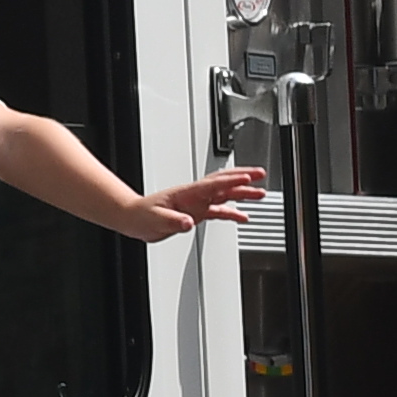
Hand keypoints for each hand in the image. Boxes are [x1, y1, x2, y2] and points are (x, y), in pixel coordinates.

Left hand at [131, 164, 272, 237]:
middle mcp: (194, 196)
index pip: (213, 184)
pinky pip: (219, 210)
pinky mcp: (196, 213)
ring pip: (224, 194)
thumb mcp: (156, 219)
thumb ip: (172, 221)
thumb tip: (188, 222)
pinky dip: (232, 212)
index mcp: (186, 193)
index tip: (248, 178)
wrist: (135, 219)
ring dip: (242, 193)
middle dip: (243, 177)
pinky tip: (243, 217)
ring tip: (260, 193)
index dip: (231, 181)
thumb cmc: (142, 215)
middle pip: (223, 183)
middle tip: (261, 174)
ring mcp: (197, 203)